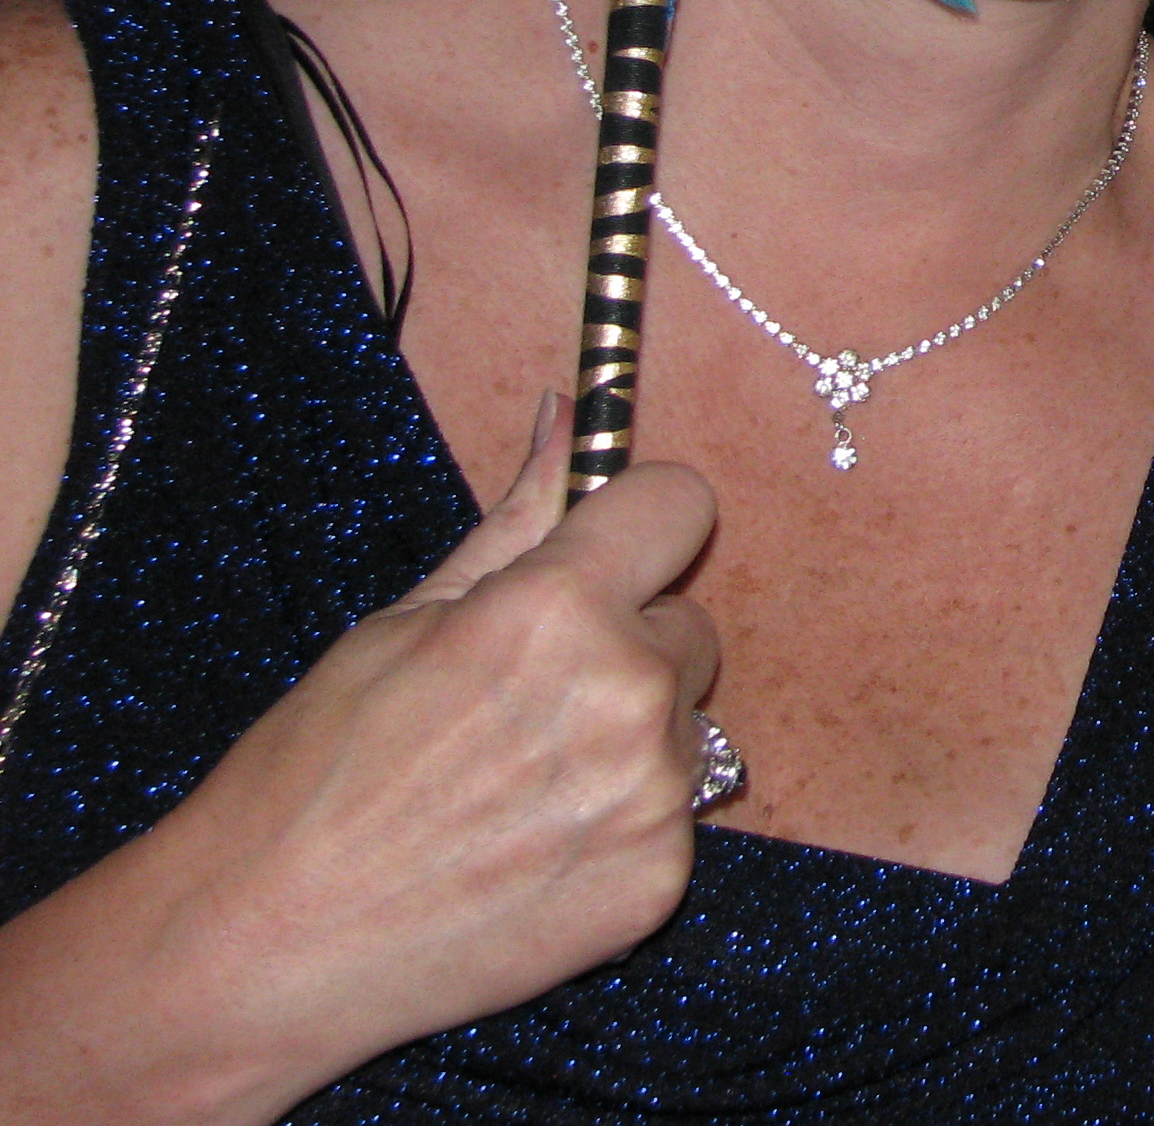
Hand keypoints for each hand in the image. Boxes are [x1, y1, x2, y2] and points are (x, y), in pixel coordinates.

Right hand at [0, 397, 722, 1118]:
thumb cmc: (314, 771)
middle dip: (625, 646)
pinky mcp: (659, 879)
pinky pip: (674, 814)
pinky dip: (619, 824)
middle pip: (688, 624)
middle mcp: (626, 693)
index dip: (637, 524)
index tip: (601, 555)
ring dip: (628, 739)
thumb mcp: (404, 620)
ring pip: (686, 723)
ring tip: (514, 786)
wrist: (264, 945)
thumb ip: (516, 517)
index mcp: (559, 608)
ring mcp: (652, 795)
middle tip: (519, 702)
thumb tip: (567, 410)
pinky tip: (527, 850)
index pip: (680, 503)